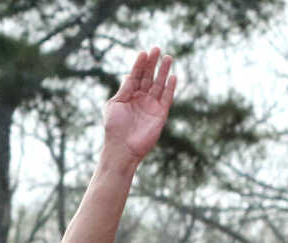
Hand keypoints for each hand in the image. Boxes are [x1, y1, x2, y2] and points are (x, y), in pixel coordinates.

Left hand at [103, 48, 175, 164]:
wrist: (122, 148)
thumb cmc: (114, 128)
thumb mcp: (115, 104)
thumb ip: (124, 89)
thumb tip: (128, 74)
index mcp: (129, 95)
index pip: (136, 75)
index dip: (140, 64)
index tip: (144, 52)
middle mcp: (141, 99)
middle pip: (149, 77)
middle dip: (153, 63)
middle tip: (157, 49)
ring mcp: (151, 106)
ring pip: (159, 85)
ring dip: (163, 71)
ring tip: (168, 57)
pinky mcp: (160, 115)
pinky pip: (167, 98)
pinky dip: (170, 88)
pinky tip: (173, 76)